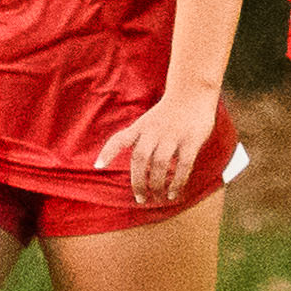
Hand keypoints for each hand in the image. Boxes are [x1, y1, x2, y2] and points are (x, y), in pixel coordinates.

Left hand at [95, 89, 217, 206]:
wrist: (192, 92)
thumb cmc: (168, 113)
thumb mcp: (148, 122)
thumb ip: (139, 140)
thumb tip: (139, 170)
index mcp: (141, 127)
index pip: (120, 138)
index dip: (108, 152)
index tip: (98, 166)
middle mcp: (154, 131)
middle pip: (140, 159)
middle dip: (138, 182)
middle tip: (140, 199)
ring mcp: (173, 135)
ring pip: (160, 165)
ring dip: (157, 186)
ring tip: (158, 199)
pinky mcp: (191, 140)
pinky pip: (183, 166)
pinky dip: (177, 183)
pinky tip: (173, 194)